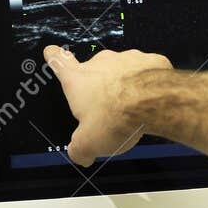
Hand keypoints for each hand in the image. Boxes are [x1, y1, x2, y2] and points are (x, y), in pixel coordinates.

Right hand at [43, 44, 171, 166]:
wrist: (155, 103)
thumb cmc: (115, 118)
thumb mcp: (89, 143)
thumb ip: (79, 150)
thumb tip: (80, 156)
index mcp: (79, 80)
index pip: (59, 62)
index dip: (54, 56)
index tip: (52, 52)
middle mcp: (100, 63)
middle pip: (95, 71)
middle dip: (100, 86)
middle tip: (110, 108)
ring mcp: (127, 58)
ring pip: (122, 70)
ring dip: (125, 84)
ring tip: (133, 105)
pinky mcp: (151, 60)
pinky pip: (147, 70)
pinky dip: (149, 81)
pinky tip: (153, 97)